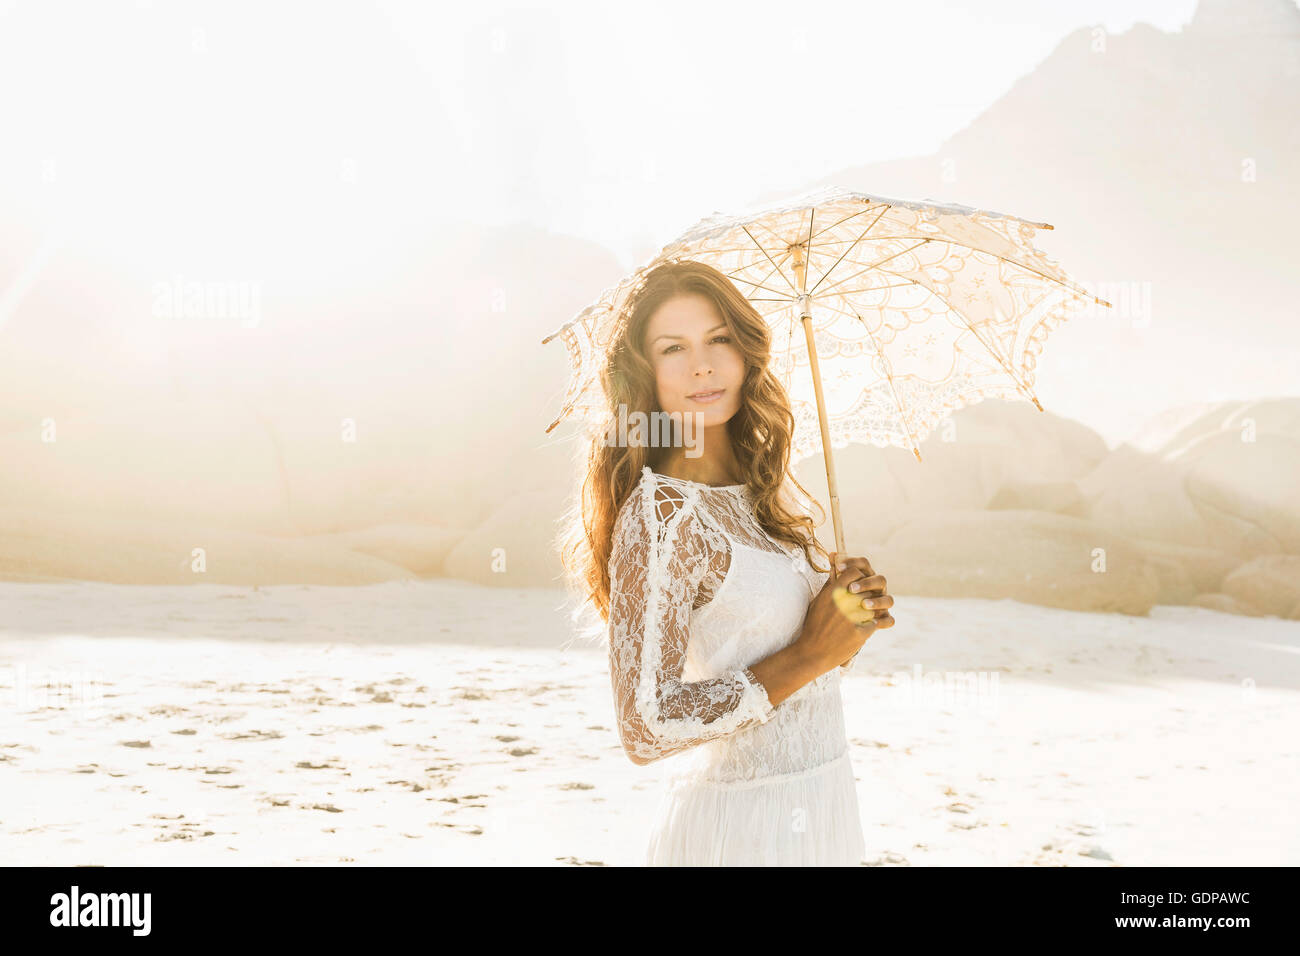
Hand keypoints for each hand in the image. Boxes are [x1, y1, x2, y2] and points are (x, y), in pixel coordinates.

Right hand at [796, 553, 893, 672]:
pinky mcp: (862, 632)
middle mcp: (845, 602)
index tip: (855, 583)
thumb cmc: (814, 625)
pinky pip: (875, 622)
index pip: (855, 571)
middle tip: (858, 602)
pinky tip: (859, 630)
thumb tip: (835, 564)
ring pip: (872, 605)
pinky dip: (869, 626)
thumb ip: (830, 583)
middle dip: (864, 595)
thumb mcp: (819, 601)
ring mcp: (855, 617)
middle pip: (866, 588)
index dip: (857, 576)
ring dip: (868, 610)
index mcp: (833, 592)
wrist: (813, 652)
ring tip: (857, 617)